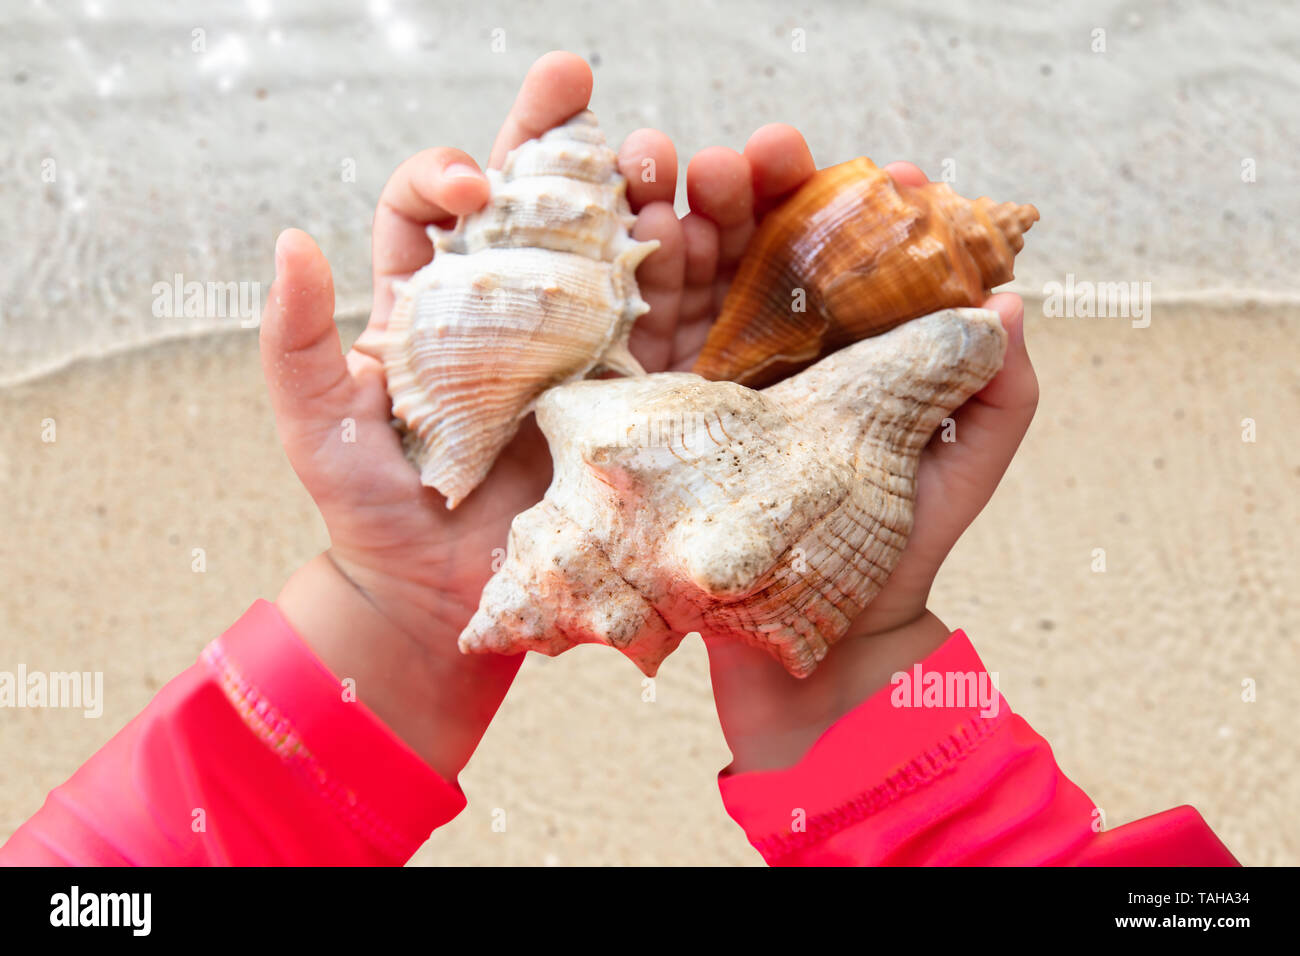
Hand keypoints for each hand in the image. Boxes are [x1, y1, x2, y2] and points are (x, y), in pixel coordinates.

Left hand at [259, 53, 679, 780]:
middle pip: (545, 207)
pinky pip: (672, 326)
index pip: (445, 208)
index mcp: (436, 304)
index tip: (474, 184)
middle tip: (590, 99)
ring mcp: (580, 350)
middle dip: (570, 144)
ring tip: (673, 162)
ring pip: (619, 252)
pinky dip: (695, 278)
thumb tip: (291, 241)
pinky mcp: (632, 395)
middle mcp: (512, 314)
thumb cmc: (373, 515)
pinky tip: (709, 233)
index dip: (457, 171)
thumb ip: (296, 341)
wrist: (444, 600)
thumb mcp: (317, 428)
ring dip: (647, 196)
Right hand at [679, 162, 1039, 772]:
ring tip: (696, 173)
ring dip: (695, 214)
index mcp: (846, 358)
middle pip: (761, 251)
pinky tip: (644, 231)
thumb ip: (997, 394)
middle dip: (762, 190)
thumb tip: (1012, 297)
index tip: (883, 176)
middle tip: (763, 148)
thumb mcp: (959, 474)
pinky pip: (640, 334)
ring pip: (697, 275)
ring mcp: (709, 382)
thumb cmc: (892, 559)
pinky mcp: (652, 414)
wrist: (804, 652)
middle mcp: (776, 358)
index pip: (846, 260)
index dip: (861, 209)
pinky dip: (639, 277)